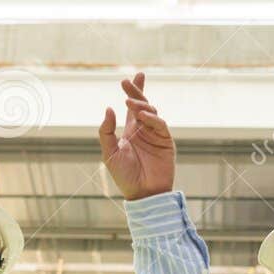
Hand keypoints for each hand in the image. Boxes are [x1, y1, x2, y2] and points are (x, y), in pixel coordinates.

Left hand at [98, 71, 174, 199]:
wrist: (142, 194)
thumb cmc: (124, 177)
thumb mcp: (109, 153)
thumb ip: (106, 131)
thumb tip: (109, 108)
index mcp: (131, 131)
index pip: (133, 107)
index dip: (133, 91)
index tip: (127, 78)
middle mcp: (144, 130)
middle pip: (142, 104)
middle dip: (136, 91)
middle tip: (127, 81)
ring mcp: (156, 135)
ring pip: (151, 112)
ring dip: (141, 105)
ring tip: (129, 102)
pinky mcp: (166, 142)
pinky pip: (160, 125)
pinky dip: (152, 118)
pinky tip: (142, 115)